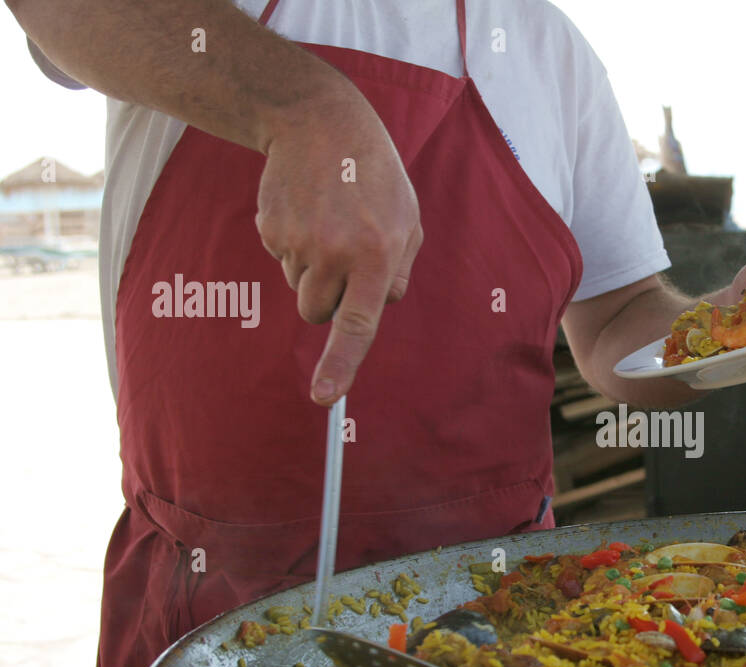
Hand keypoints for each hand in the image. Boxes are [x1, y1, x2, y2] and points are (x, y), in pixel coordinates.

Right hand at [256, 95, 422, 404]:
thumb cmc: (375, 178)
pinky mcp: (270, 229)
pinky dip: (293, 244)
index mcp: (376, 256)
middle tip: (343, 255)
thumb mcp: (409, 222)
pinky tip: (308, 210)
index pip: (357, 326)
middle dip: (328, 299)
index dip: (339, 366)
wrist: (319, 123)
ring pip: (299, 290)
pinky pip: (281, 260)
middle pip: (317, 314)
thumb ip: (399, 272)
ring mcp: (297, 242)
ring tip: (328, 222)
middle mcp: (334, 254)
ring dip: (312, 271)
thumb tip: (379, 309)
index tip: (323, 398)